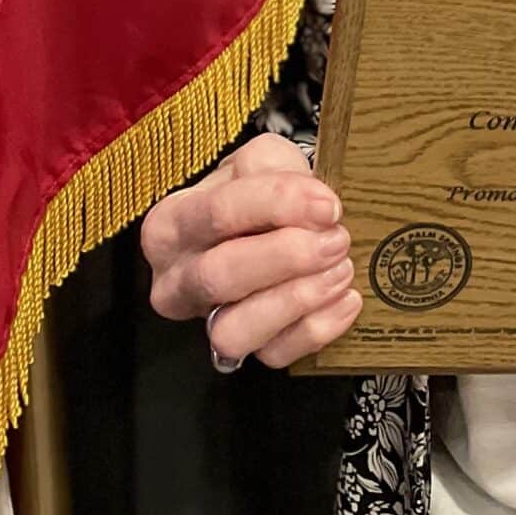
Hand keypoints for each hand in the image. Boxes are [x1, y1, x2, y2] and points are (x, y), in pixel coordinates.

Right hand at [137, 133, 360, 368]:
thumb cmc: (256, 194)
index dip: (279, 206)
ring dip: (296, 299)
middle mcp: (176, 280)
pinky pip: (273, 354)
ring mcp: (205, 321)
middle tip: (336, 239)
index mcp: (171, 225)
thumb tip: (312, 202)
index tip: (326, 205)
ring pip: (234, 330)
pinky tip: (344, 298)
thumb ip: (276, 168)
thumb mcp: (260, 160)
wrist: (266, 227)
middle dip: (287, 257)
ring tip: (340, 270)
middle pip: (220, 276)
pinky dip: (316, 328)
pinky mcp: (240, 352)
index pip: (218, 213)